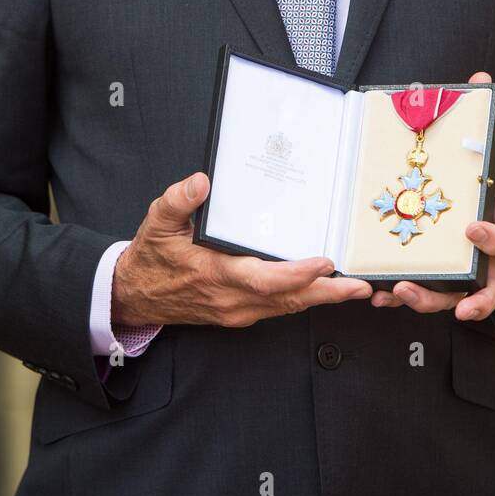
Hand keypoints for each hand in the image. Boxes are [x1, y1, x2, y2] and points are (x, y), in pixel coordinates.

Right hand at [112, 171, 372, 327]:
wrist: (135, 296)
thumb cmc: (151, 258)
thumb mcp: (156, 222)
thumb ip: (178, 200)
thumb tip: (201, 182)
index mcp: (215, 274)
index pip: (263, 279)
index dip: (296, 273)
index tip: (323, 262)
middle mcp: (231, 298)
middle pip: (287, 299)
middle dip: (326, 293)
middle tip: (359, 287)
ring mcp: (237, 310)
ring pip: (287, 307)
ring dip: (321, 298)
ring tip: (354, 289)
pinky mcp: (239, 313)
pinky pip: (278, 308)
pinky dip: (303, 300)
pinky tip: (322, 291)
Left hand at [369, 70, 494, 323]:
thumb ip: (487, 117)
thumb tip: (477, 79)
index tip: (472, 228)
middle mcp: (493, 255)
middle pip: (488, 288)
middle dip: (461, 296)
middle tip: (421, 285)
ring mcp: (472, 270)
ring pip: (457, 298)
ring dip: (427, 300)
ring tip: (396, 292)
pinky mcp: (448, 275)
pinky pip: (432, 291)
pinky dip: (408, 295)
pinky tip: (381, 293)